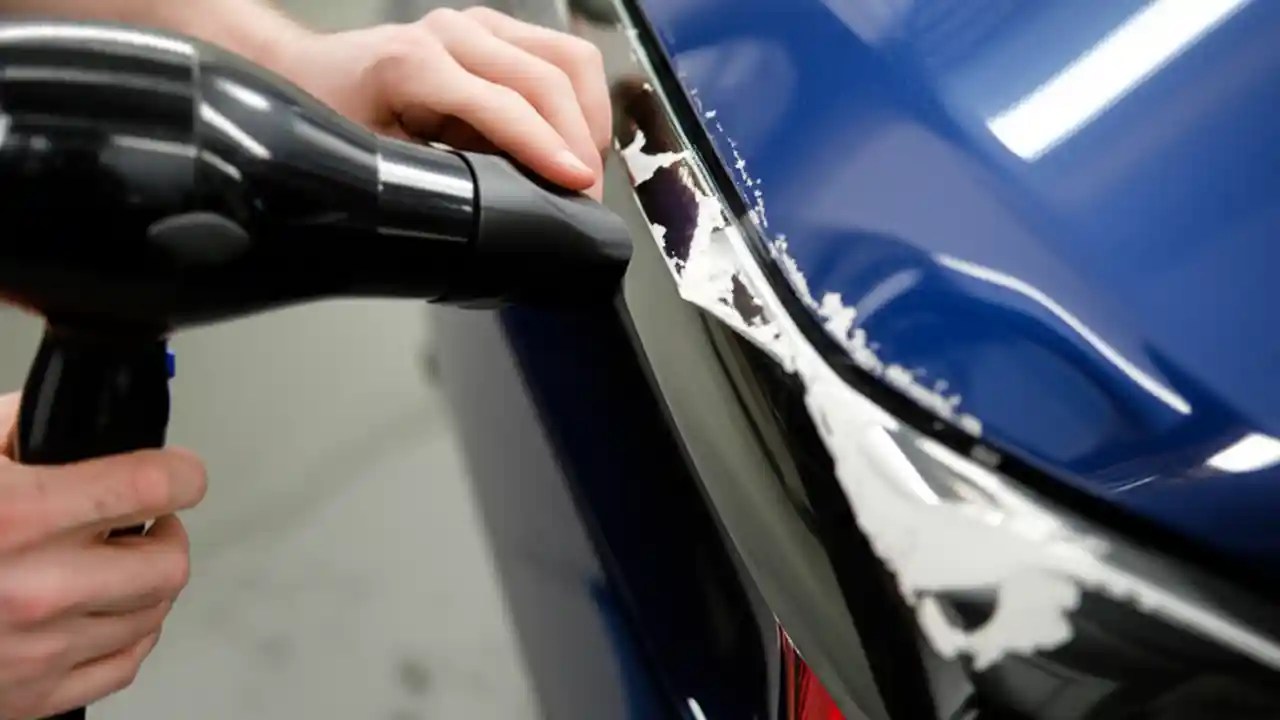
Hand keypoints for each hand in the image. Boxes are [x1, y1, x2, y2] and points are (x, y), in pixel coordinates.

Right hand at [0, 393, 206, 717]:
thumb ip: (14, 428)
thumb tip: (63, 418)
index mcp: (17, 517)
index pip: (154, 486)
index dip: (182, 472)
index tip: (182, 473)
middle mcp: (34, 588)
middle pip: (169, 561)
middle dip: (167, 533)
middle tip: (147, 523)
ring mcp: (36, 650)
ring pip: (154, 613)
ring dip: (147, 583)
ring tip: (118, 563)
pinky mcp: (31, 695)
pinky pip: (124, 664)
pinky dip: (127, 634)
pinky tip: (104, 611)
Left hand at [270, 7, 611, 199]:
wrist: (311, 74)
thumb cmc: (336, 117)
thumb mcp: (376, 164)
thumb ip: (432, 183)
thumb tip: (495, 214)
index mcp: (415, 64)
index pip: (507, 106)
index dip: (549, 149)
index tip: (579, 186)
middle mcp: (452, 34)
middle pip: (549, 79)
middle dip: (580, 141)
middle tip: (588, 196)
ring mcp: (478, 26)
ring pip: (568, 57)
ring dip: (589, 115)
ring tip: (586, 166)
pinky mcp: (497, 30)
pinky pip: (562, 54)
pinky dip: (581, 96)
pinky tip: (575, 135)